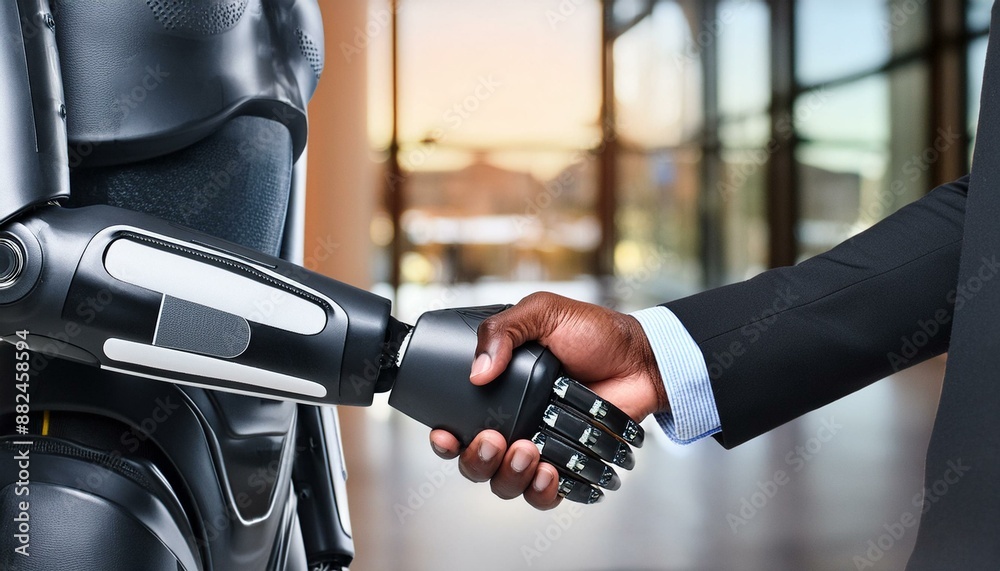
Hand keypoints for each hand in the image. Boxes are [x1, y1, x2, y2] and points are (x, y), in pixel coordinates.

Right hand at [428, 292, 667, 509]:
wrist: (642, 359)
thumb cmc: (596, 334)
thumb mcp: (544, 312)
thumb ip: (504, 329)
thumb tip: (477, 371)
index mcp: (501, 389)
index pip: (458, 422)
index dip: (445, 438)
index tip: (446, 436)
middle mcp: (515, 422)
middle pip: (477, 461)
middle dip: (477, 460)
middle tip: (495, 441)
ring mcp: (540, 447)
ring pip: (505, 483)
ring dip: (509, 476)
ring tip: (528, 453)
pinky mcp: (567, 466)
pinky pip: (543, 496)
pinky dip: (542, 492)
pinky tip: (549, 474)